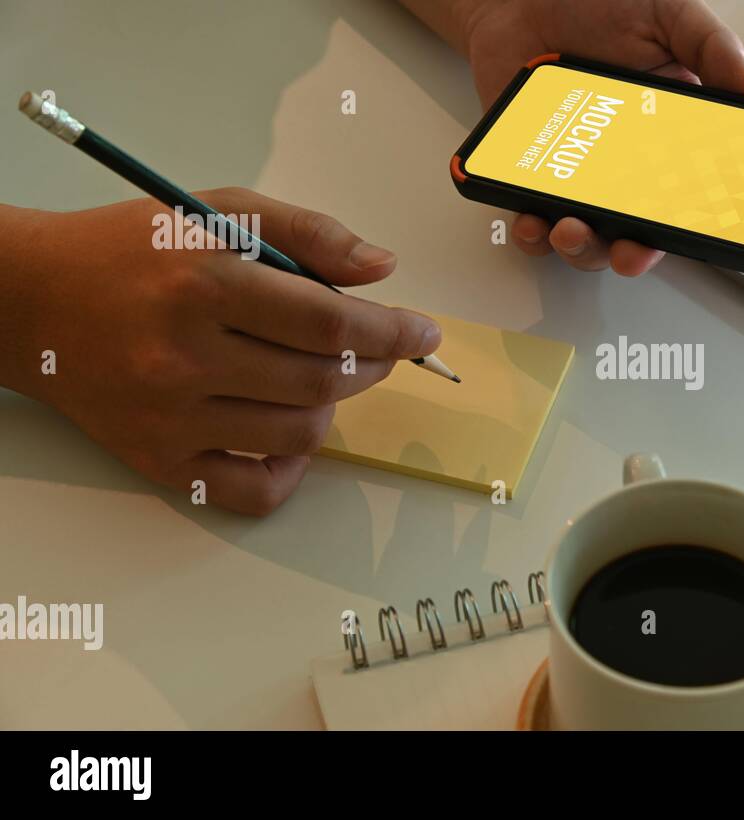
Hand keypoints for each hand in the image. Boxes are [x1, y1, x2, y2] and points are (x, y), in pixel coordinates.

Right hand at [0, 189, 440, 514]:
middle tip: (374, 350)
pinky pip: (253, 491)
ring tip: (318, 377)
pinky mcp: (158, 460)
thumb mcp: (216, 212)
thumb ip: (307, 232)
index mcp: (204, 283)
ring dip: (332, 407)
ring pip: (299, 434)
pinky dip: (292, 470)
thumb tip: (382, 271)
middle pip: (323, 381)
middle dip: (371, 366)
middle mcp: (185, 356)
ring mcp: (170, 417)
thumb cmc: (131, 249)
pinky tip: (290, 436)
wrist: (30, 301)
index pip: (330, 323)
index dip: (393, 331)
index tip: (423, 334)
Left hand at [417, 0, 743, 275]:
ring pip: (588, 237)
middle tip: (631, 250)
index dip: (703, 224)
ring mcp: (580, 174)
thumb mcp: (670, 17)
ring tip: (571, 230)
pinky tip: (531, 221)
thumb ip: (715, 50)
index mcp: (671, 137)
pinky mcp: (534, 174)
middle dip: (636, 252)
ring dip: (581, 248)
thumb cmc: (595, 6)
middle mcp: (628, 165)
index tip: (706, 234)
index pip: (695, 195)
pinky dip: (532, 232)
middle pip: (640, 231)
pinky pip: (534, 221)